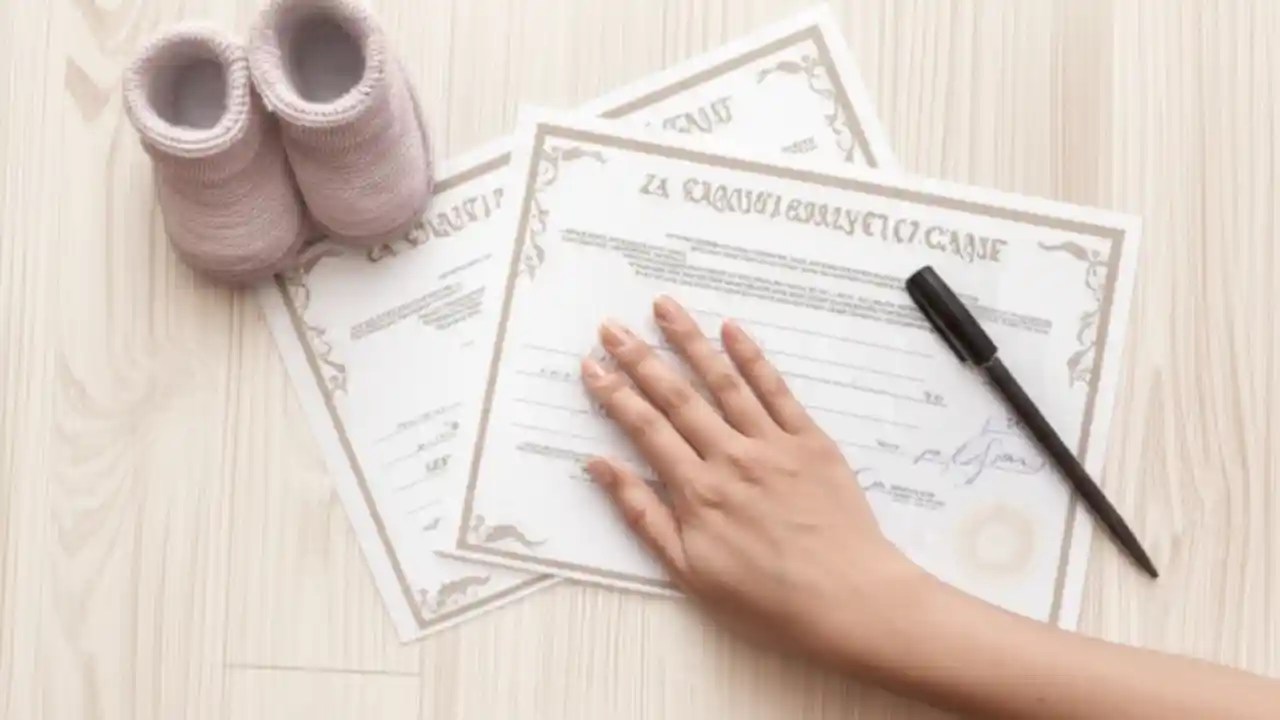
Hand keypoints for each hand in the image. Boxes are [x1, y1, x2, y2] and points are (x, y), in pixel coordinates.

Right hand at [580, 295, 933, 666]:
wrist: (848, 601)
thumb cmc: (766, 599)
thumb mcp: (688, 571)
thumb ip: (642, 515)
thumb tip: (600, 467)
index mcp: (696, 492)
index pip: (645, 429)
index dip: (614, 395)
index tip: (591, 365)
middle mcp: (730, 458)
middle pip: (676, 397)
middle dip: (639, 357)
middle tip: (612, 325)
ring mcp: (773, 445)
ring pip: (723, 382)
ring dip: (689, 341)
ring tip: (664, 307)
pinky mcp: (811, 442)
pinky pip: (777, 391)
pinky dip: (753, 358)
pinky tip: (732, 329)